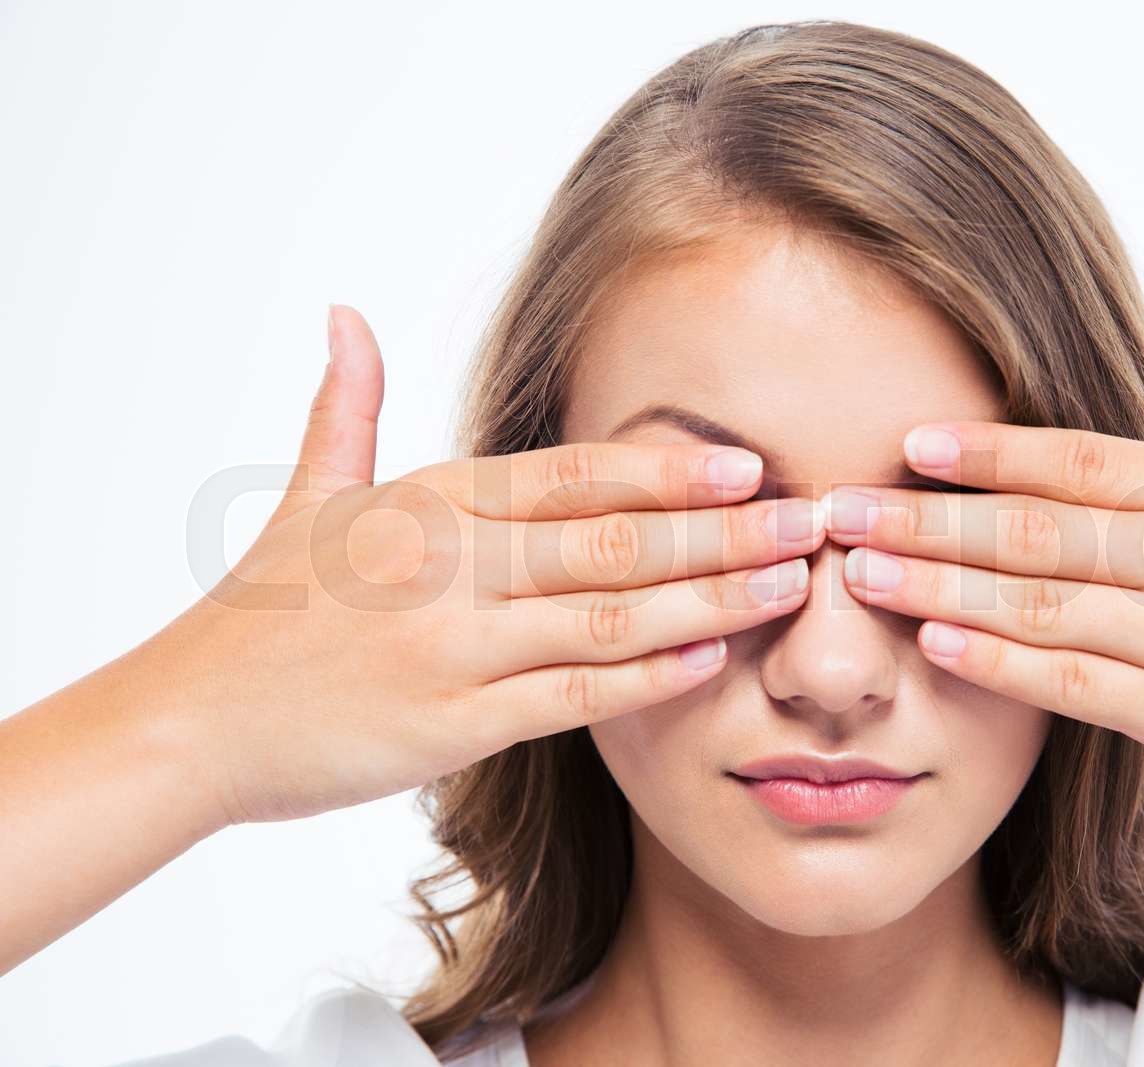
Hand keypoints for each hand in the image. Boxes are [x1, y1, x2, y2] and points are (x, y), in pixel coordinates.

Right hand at [125, 305, 823, 824]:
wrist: (193, 722)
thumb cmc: (264, 609)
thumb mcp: (310, 495)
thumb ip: (346, 404)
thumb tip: (345, 312)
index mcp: (431, 502)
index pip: (573, 475)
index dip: (670, 471)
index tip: (752, 465)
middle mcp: (450, 566)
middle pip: (614, 542)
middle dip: (724, 533)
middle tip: (814, 522)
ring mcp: (455, 648)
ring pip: (610, 617)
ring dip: (712, 600)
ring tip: (790, 588)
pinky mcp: (453, 725)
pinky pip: (572, 696)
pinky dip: (648, 677)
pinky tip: (712, 659)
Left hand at [824, 308, 1143, 821]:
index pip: (1082, 459)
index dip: (991, 449)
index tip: (908, 442)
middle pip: (1038, 527)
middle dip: (928, 519)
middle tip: (836, 512)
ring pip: (1041, 603)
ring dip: (939, 588)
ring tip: (858, 576)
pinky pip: (1075, 683)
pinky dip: (1002, 665)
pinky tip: (937, 649)